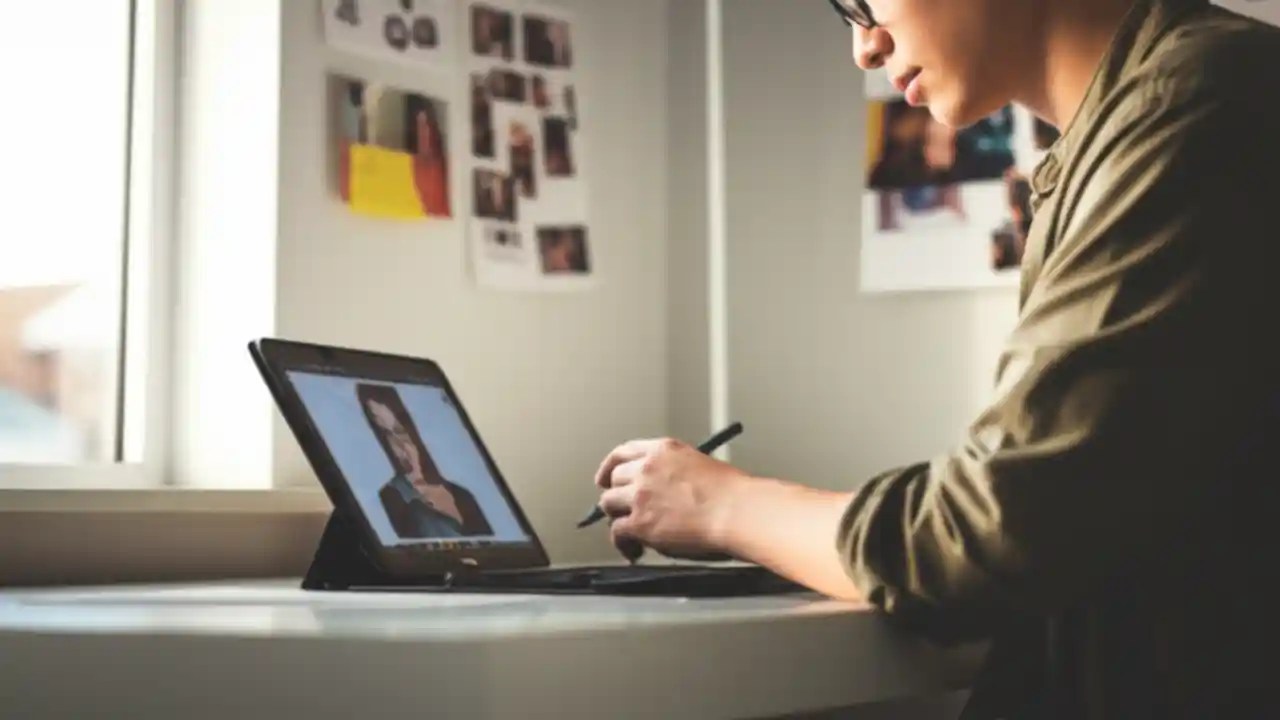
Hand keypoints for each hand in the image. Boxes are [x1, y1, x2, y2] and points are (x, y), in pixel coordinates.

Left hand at [593, 438, 747, 562]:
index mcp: (663, 450)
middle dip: (617, 495)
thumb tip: (663, 493)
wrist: (737, 512)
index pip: (623, 452)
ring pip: (609, 504)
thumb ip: (673, 473)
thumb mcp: (698, 465)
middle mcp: (647, 468)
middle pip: (614, 478)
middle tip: (624, 511)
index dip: (610, 466)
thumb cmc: (731, 494)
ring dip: (618, 519)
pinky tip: (634, 552)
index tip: (606, 477)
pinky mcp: (639, 522)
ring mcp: (640, 494)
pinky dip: (623, 545)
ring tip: (632, 536)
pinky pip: (617, 533)